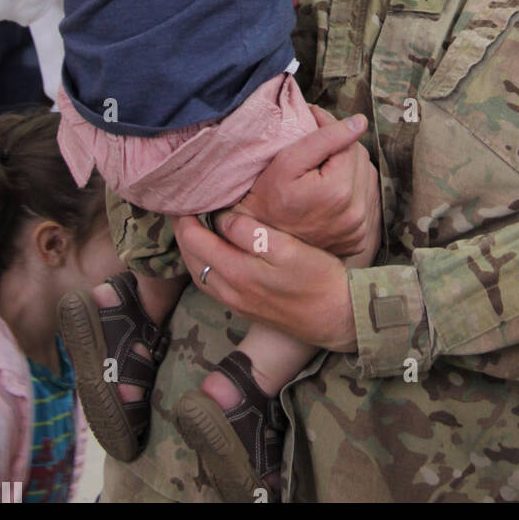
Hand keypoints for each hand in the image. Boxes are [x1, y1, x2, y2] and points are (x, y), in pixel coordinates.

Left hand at [174, 211, 357, 351]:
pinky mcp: (246, 309)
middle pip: (192, 260)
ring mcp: (237, 303)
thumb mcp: (287, 249)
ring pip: (200, 275)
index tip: (185, 201)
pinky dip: (204, 266)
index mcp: (238, 272)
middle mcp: (230, 291)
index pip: (196, 242)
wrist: (335, 318)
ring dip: (191, 252)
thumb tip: (222, 219)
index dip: (186, 220)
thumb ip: (251, 233)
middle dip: (183, 235)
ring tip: (193, 230)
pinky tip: (213, 256)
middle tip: (183, 211)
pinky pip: (212, 285)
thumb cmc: (317, 278)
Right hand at [237, 105, 381, 255]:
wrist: (260, 245)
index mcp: (340, 190)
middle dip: (341, 149)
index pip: (350, 143)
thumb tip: (360, 121)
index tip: (312, 126)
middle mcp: (356, 213)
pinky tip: (331, 191)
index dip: (331, 130)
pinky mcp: (359, 239)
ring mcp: (359, 229)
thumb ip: (324, 138)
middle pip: (361, 160)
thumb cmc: (267, 200)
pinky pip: (367, 200)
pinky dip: (353, 191)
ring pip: (367, 177)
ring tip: (322, 171)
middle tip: (315, 152)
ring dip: (349, 168)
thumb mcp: (286, 163)